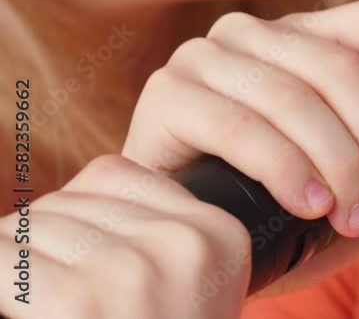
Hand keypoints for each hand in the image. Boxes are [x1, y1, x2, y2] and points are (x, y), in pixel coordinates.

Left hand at [0, 155, 250, 318]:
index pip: (119, 172)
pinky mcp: (82, 301)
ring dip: (14, 260)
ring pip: (31, 225)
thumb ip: (159, 238)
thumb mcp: (195, 290)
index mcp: (221, 233)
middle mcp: (185, 243)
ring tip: (39, 299)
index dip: (81, 211)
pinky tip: (13, 295)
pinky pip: (1, 259)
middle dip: (44, 240)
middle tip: (53, 287)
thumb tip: (69, 204)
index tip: (80, 260)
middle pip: (70, 198)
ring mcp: (136, 269)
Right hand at [121, 0, 358, 292]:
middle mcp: (263, 34)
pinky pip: (239, 124)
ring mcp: (209, 57)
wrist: (203, 245)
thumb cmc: (288, 218)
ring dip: (338, 164)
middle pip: (345, 66)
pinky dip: (285, 169)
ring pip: (296, 96)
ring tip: (354, 217)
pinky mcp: (168, 95)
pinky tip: (309, 205)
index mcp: (320, 39)